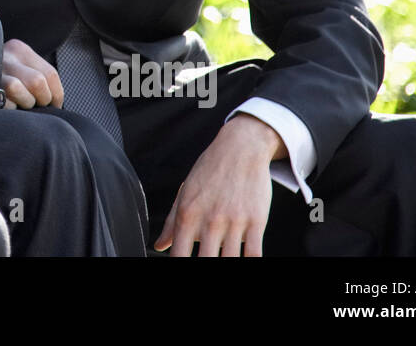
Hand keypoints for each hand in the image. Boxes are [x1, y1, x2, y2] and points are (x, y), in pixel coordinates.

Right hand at [0, 38, 63, 108]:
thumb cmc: (4, 79)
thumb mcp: (21, 69)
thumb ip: (38, 78)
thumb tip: (56, 103)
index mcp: (19, 49)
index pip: (50, 74)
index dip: (56, 95)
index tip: (53, 103)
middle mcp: (5, 56)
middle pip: (37, 82)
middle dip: (40, 99)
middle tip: (35, 104)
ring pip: (17, 88)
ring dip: (23, 103)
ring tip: (20, 104)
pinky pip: (1, 101)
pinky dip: (8, 109)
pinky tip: (7, 106)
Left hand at [154, 114, 282, 256]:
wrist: (240, 148)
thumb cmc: (209, 170)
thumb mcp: (184, 192)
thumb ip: (171, 222)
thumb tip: (159, 246)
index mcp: (187, 214)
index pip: (179, 254)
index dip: (179, 265)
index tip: (182, 267)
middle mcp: (209, 220)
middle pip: (206, 261)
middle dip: (204, 266)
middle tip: (207, 259)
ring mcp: (234, 222)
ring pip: (230, 260)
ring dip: (227, 262)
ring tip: (222, 257)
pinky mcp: (256, 221)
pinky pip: (254, 254)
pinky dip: (249, 261)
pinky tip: (244, 259)